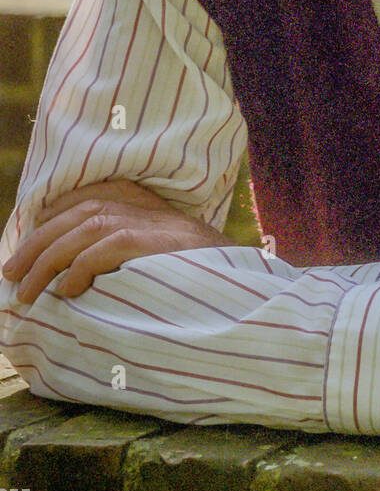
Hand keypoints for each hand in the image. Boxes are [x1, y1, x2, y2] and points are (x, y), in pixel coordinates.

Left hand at [1, 179, 233, 303]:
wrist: (246, 292)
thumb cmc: (206, 285)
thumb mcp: (166, 262)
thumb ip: (130, 258)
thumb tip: (77, 277)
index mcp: (152, 209)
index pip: (93, 197)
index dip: (55, 216)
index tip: (30, 240)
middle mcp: (152, 210)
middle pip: (81, 212)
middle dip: (39, 242)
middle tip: (10, 274)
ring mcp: (156, 225)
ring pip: (86, 228)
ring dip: (48, 260)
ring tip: (26, 293)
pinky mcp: (156, 244)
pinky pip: (106, 249)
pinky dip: (80, 268)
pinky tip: (67, 291)